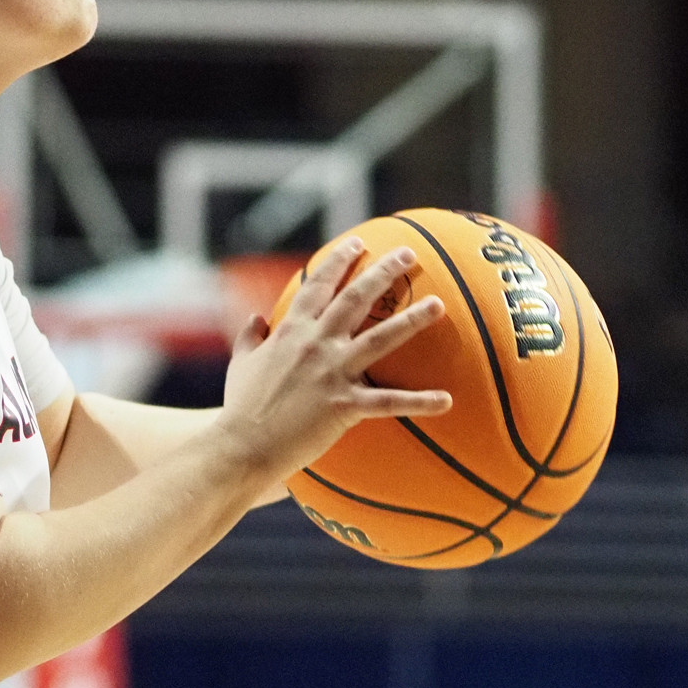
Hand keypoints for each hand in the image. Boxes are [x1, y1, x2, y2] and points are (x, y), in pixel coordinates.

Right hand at [215, 239, 452, 481]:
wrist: (243, 444)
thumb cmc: (241, 406)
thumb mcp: (241, 363)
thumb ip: (249, 337)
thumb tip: (257, 318)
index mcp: (291, 331)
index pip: (318, 286)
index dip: (338, 261)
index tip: (357, 243)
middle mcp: (316, 344)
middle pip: (355, 299)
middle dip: (384, 272)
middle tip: (409, 254)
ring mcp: (333, 373)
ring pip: (380, 338)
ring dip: (412, 319)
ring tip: (439, 304)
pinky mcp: (345, 405)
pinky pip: (389, 402)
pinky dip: (419, 401)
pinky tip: (447, 400)